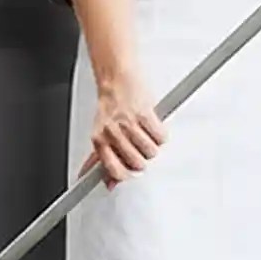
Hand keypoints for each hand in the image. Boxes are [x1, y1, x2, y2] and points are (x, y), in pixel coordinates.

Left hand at [78, 75, 166, 189]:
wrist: (115, 76)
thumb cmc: (110, 104)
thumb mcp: (101, 133)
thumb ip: (103, 159)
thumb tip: (109, 183)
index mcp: (100, 140)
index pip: (114, 170)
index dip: (125, 175)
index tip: (129, 174)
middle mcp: (113, 133)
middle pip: (137, 163)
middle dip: (142, 159)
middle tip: (140, 148)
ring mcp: (128, 124)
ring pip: (151, 152)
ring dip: (152, 146)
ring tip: (146, 135)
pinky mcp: (144, 113)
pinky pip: (160, 137)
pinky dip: (160, 135)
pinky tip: (153, 127)